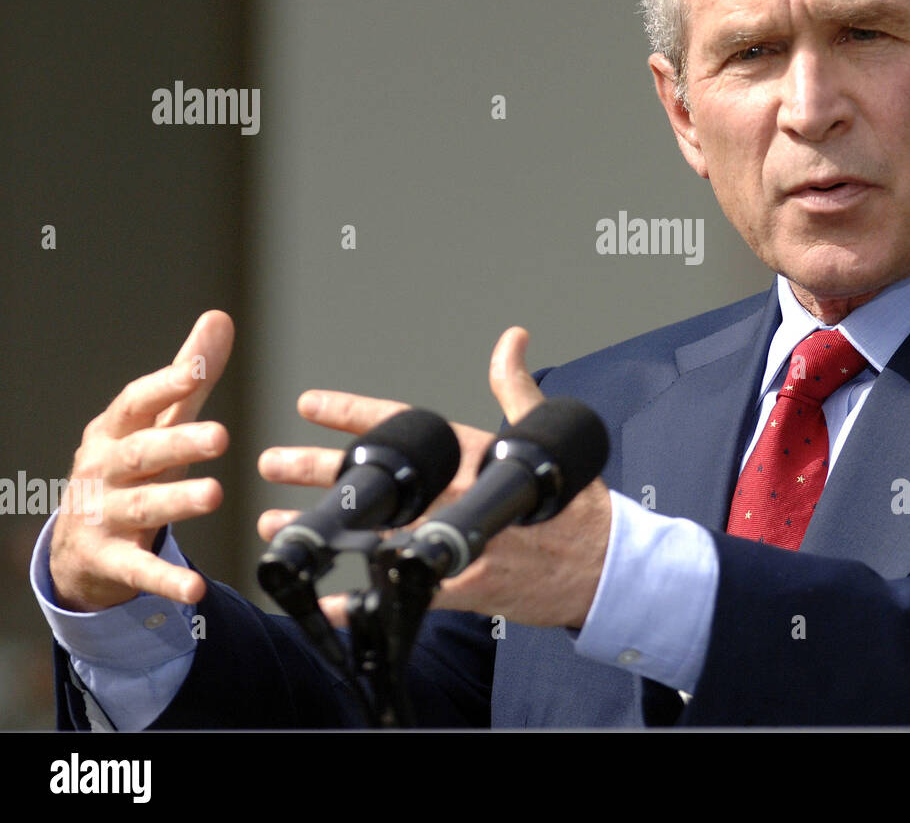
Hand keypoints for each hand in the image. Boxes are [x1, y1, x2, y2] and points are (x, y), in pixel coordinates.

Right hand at [49, 311, 233, 610]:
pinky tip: (194, 590)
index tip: (196, 370)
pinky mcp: (109, 561)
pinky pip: (139, 571)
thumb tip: (218, 318)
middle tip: (221, 435)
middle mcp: (103, 470)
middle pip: (141, 454)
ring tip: (214, 495)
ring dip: (177, 502)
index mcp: (115, 431)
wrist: (79, 542)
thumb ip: (189, 376)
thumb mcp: (158, 422)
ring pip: (143, 507)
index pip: (137, 402)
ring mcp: (102, 516)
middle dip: (178, 443)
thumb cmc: (132, 467)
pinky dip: (165, 581)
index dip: (165, 385)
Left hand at [261, 327, 610, 631]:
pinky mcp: (466, 588)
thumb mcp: (542, 435)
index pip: (406, 424)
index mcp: (477, 454)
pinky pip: (402, 595)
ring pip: (376, 534)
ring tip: (277, 522)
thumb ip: (516, 386)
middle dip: (319, 468)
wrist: (603, 563)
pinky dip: (360, 603)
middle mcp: (462, 495)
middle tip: (273, 459)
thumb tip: (511, 339)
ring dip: (323, 529)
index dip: (354, 412)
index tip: (310, 403)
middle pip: (377, 479)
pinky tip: (322, 601)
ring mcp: (461, 542)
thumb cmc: (571, 502)